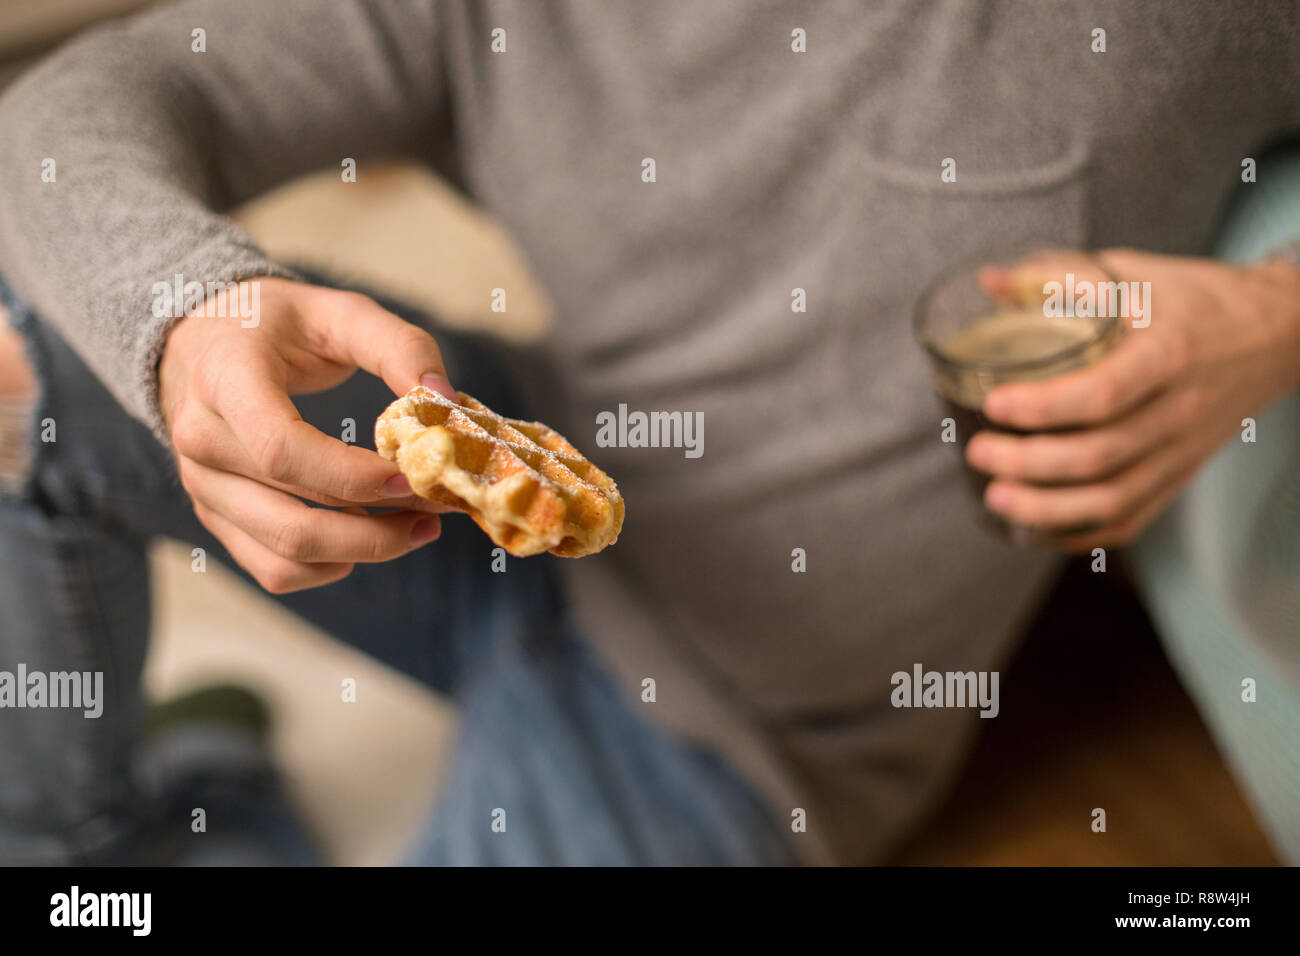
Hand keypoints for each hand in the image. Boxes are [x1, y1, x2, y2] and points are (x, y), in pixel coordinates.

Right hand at [159, 277, 458, 592]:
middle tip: (439, 510)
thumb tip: (445, 400)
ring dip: (363, 552)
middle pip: (292, 517)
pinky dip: (331, 567)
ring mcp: (204, 486)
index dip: (352, 476)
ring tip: (418, 527)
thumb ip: (398, 345)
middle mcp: (202, 440)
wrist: (197, 343)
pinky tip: (371, 538)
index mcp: (225, 378)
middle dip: (378, 527)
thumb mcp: (338, 311)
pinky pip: (274, 570)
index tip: (413, 476)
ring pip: (286, 553)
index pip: (281, 449)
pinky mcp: (217, 516)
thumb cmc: (276, 324)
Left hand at [967, 250, 1299, 551]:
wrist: (1274, 332)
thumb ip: (1058, 276)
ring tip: (995, 497)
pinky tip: (1038, 528)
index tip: (994, 404)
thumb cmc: (1192, 298)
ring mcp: (1183, 449)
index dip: (1043, 406)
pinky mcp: (1182, 473)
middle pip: (1099, 455)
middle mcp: (1179, 408)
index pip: (1102, 392)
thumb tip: (989, 282)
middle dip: (1029, 463)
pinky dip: (1083, 531)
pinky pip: (1133, 518)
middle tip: (979, 452)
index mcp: (1167, 352)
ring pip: (1113, 498)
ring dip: (1047, 509)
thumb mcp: (1133, 272)